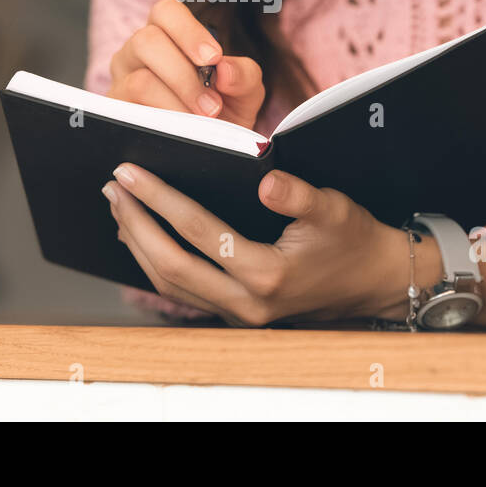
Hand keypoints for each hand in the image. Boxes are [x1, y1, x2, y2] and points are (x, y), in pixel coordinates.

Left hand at [103, 163, 428, 325]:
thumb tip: (264, 179)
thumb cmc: (351, 238)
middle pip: (171, 265)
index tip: (131, 173)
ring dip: (139, 243)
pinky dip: (156, 261)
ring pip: (170, 284)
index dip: (160, 200)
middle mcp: (247, 302)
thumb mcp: (333, 208)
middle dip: (136, 223)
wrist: (372, 280)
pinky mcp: (234, 312)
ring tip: (119, 204)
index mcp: (267, 273)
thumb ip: (298, 194)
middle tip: (113, 186)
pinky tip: (142, 233)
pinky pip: (183, 289)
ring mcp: (238, 313)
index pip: (199, 232)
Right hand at [106, 0, 264, 128]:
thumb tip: (225, 70)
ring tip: (201, 121)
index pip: (166, 12)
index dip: (188, 31)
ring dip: (176, 104)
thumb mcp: (244, 93)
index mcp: (166, 34)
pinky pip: (131, 113)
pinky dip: (162, 122)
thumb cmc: (222, 111)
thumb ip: (244, 75)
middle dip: (184, 75)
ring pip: (140, 81)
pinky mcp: (115, 114)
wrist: (209, 149)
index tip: (213, 58)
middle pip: (147, 41)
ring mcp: (121, 82)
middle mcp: (137, 53)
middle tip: (212, 104)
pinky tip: (180, 131)